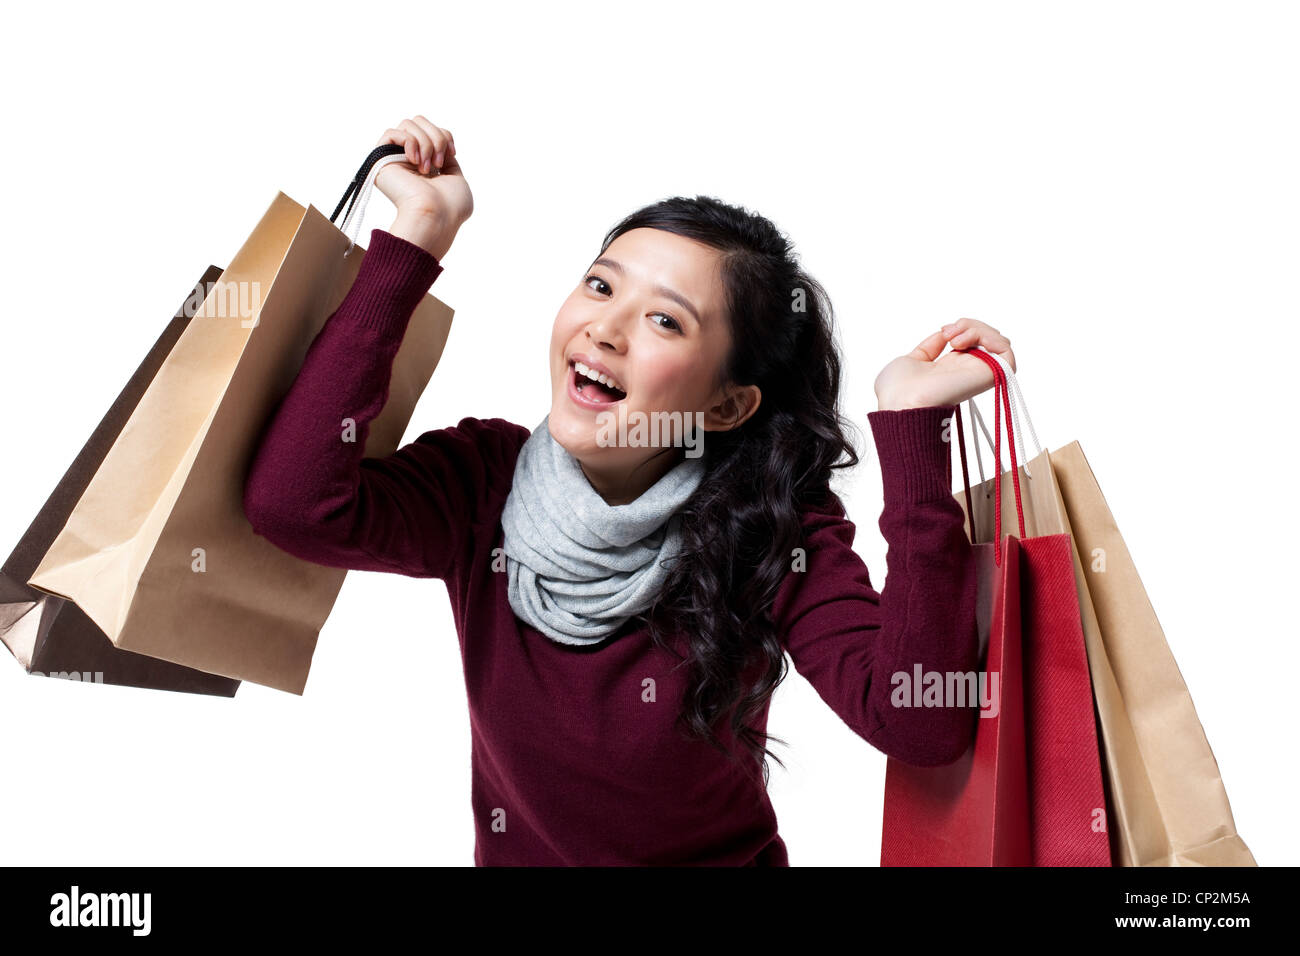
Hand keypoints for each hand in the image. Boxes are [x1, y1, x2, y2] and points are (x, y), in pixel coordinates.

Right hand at [372, 116, 472, 256]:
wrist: (436, 217)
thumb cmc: (450, 208)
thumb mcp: (456, 177)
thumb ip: (446, 158)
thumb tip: (441, 143)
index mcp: (425, 164)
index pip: (432, 129)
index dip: (444, 136)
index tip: (451, 155)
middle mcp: (408, 159)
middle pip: (420, 121)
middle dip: (436, 137)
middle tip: (438, 163)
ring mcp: (394, 159)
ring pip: (409, 124)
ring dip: (426, 143)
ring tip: (427, 168)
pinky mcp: (381, 161)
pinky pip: (392, 133)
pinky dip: (409, 143)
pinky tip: (415, 162)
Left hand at [873, 318, 1015, 410]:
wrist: (901, 402)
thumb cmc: (897, 390)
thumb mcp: (912, 359)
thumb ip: (930, 347)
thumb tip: (944, 334)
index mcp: (951, 368)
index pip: (973, 342)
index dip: (962, 328)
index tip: (943, 331)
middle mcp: (968, 370)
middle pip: (988, 339)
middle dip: (971, 325)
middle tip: (949, 332)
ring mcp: (979, 373)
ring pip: (999, 342)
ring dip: (978, 328)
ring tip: (954, 338)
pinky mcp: (990, 376)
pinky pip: (1006, 352)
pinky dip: (991, 337)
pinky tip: (965, 341)